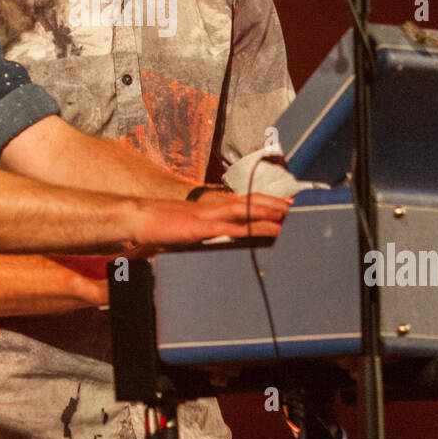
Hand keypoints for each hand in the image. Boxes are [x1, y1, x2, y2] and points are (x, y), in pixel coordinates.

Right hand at [132, 191, 290, 251]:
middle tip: (298, 208)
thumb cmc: (161, 225)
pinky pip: (227, 227)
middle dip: (275, 204)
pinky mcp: (199, 227)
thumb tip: (223, 236)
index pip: (245, 202)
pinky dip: (245, 227)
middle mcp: (214, 207)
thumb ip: (207, 231)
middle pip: (251, 202)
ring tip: (287, 215)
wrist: (139, 218)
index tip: (286, 206)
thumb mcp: (190, 228)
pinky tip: (257, 231)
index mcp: (212, 208)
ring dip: (267, 212)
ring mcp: (208, 215)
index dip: (267, 203)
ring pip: (244, 210)